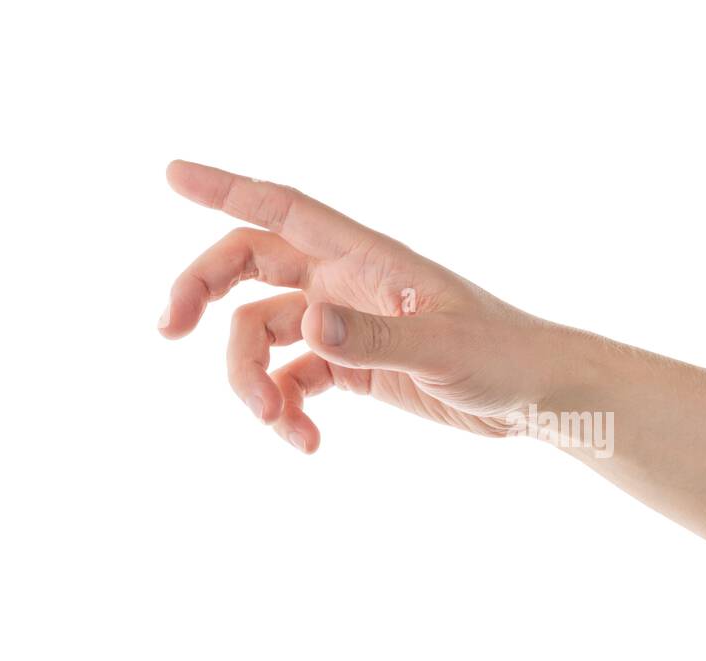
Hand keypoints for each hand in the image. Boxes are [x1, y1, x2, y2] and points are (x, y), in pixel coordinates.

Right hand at [159, 160, 576, 451]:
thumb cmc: (503, 354)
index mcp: (367, 256)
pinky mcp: (353, 367)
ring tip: (277, 423)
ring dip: (252, 381)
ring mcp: (346, 324)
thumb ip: (374, 336)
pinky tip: (306, 442)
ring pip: (264, 336)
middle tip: (168, 330)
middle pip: (250, 267)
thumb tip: (305, 322)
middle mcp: (346, 281)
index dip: (225, 188)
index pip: (284, 209)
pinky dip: (287, 410)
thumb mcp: (441, 346)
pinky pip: (294, 381)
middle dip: (202, 291)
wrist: (536, 397)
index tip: (171, 174)